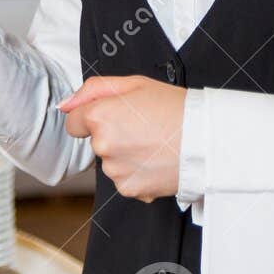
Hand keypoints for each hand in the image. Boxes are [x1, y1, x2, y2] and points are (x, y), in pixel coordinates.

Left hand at [58, 75, 185, 201]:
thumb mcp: (135, 84)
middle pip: (95, 142)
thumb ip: (93, 90)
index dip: (94, 117)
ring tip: (154, 144)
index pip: (74, 123)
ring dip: (125, 156)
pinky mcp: (130, 189)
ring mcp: (116, 171)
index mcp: (100, 117)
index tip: (116, 116)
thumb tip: (65, 105)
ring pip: (111, 162)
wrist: (208, 140)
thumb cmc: (175, 108)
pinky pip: (125, 179)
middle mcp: (102, 146)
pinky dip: (138, 173)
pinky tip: (157, 161)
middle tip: (144, 127)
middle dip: (113, 136)